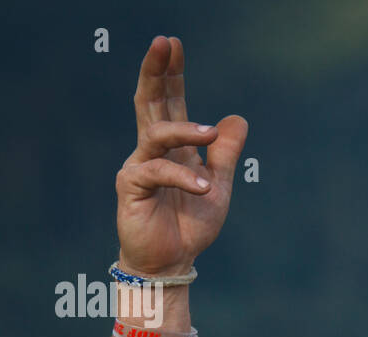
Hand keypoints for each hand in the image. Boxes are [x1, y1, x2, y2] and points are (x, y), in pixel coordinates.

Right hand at [115, 36, 248, 275]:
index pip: (169, 101)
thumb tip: (237, 119)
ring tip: (211, 133)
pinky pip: (156, 172)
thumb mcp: (219, 187)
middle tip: (164, 43)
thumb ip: (226, 155)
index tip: (174, 45)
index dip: (171, 73)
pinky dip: (183, 177)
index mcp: (173, 147)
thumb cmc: (190, 225)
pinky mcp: (130, 187)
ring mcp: (138, 166)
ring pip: (156, 133)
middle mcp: (152, 150)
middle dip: (156, 72)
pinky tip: (204, 186)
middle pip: (150, 102)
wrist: (173, 262)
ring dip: (184, 130)